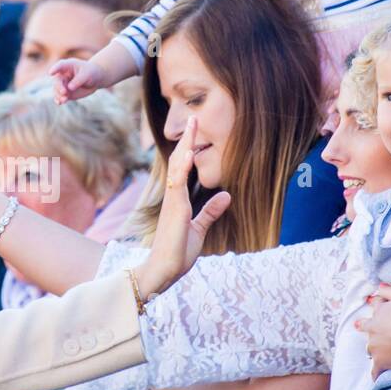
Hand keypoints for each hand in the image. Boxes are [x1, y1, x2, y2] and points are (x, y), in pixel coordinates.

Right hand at [50, 43, 134, 103]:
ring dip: (58, 95)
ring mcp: (63, 84)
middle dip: (58, 87)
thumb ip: (78, 80)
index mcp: (67, 65)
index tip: (51, 73)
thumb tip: (69, 88)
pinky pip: (59, 96)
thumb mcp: (87, 74)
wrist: (95, 79)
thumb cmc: (90, 72)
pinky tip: (59, 103)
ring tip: (64, 100)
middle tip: (64, 92)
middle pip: (57, 80)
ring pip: (57, 90)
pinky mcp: (65, 93)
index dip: (55, 69)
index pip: (60, 65)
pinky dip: (59, 100)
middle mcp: (62, 75)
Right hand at [139, 116, 231, 296]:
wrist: (164, 271)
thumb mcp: (200, 229)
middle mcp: (174, 198)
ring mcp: (173, 202)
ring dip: (185, 146)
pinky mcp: (175, 210)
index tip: (195, 132)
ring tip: (192, 125)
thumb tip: (226, 196)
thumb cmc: (177, 253)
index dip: (189, 150)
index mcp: (179, 201)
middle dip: (186, 140)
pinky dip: (183, 167)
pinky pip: (178, 184)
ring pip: (177, 168)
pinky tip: (188, 153)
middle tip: (192, 118)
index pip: (184, 170)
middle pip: (179, 162)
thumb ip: (211, 212)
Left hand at [353, 284, 390, 378]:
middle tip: (359, 326)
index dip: (374, 304)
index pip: (374, 305)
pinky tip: (375, 377)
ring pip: (370, 348)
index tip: (369, 302)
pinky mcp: (380, 362)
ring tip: (379, 351)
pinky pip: (375, 370)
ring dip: (374, 348)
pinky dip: (376, 373)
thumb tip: (378, 286)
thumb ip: (389, 290)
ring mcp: (375, 347)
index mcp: (378, 313)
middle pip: (365, 327)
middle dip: (363, 326)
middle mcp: (372, 330)